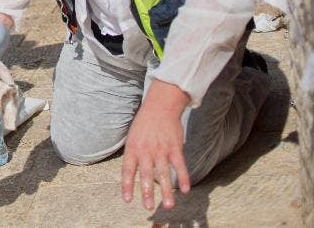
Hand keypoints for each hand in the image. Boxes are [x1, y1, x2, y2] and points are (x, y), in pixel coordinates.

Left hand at [121, 80, 191, 209]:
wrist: (160, 106)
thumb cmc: (144, 124)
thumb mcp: (132, 137)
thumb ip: (133, 155)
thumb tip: (132, 174)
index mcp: (132, 148)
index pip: (128, 170)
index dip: (127, 186)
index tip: (128, 200)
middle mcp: (146, 151)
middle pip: (146, 175)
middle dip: (147, 193)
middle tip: (148, 207)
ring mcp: (161, 150)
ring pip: (164, 174)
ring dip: (167, 191)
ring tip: (168, 206)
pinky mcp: (174, 148)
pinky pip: (180, 165)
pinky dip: (184, 178)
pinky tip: (186, 190)